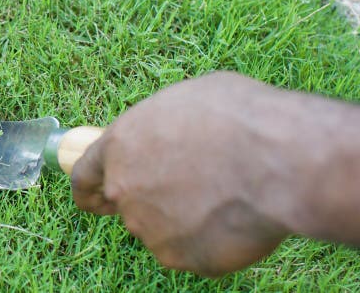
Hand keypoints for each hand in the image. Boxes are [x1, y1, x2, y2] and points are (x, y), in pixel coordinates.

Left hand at [72, 72, 295, 276]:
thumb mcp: (185, 101)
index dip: (89, 189)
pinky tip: (236, 216)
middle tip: (198, 184)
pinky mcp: (181, 259)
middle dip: (157, 197)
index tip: (94, 199)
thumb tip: (168, 137)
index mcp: (120, 146)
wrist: (275, 160)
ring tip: (228, 193)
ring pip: (165, 228)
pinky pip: (194, 251)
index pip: (84, 176)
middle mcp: (125, 190)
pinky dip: (212, 240)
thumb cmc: (236, 118)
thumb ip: (160, 128)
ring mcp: (151, 229)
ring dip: (187, 218)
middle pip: (132, 202)